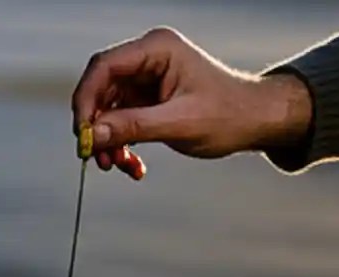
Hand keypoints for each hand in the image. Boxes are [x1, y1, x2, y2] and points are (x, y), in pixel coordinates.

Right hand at [71, 27, 312, 178]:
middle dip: (96, 126)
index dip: (86, 100)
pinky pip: (121, 121)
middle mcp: (148, 58)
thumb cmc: (229, 114)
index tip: (82, 135)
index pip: (104, 67)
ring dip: (108, 140)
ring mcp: (146, 79)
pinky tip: (132, 165)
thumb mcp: (181, 124)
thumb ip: (135, 127)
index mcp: (157, 49)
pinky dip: (122, 144)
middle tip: (96, 158)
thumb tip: (93, 135)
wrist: (255, 121)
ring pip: (107, 109)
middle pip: (101, 89)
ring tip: (116, 166)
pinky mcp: (148, 99)